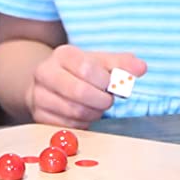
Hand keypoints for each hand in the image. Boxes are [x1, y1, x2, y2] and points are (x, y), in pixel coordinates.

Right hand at [27, 45, 145, 128]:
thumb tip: (141, 68)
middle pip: (79, 92)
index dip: (105, 81)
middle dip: (101, 100)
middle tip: (108, 100)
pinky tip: (84, 115)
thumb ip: (122, 64)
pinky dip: (82, 123)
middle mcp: (45, 73)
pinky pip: (67, 126)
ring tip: (96, 106)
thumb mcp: (100, 62)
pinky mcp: (38, 116)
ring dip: (93, 113)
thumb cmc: (79, 72)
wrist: (49, 84)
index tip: (112, 85)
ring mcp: (39, 95)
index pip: (87, 68)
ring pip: (74, 112)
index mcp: (62, 54)